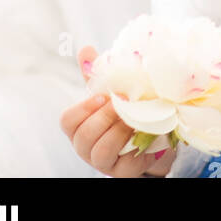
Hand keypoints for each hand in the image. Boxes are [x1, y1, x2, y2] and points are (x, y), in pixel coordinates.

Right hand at [58, 45, 176, 177]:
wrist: (152, 134)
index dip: (84, 107)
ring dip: (119, 131)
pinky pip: (123, 163)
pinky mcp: (122, 172)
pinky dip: (134, 145)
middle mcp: (85, 147)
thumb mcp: (112, 92)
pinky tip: (145, 132)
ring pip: (100, 151)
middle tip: (125, 103)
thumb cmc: (124, 111)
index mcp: (79, 126)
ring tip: (135, 117)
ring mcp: (101, 162)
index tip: (103, 96)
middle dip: (106, 117)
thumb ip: (97, 74)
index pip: (67, 120)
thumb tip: (86, 49)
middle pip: (83, 136)